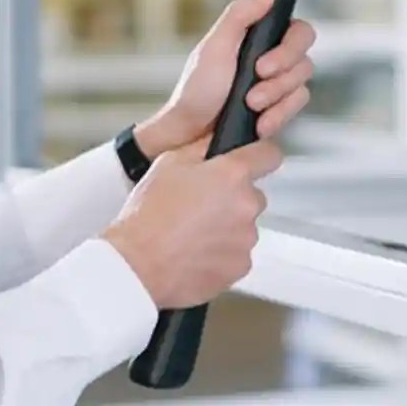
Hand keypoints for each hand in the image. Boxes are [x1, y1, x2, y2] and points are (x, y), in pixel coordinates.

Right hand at [102, 136, 281, 308]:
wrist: (137, 267)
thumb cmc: (148, 215)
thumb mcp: (169, 163)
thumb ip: (203, 147)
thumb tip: (221, 138)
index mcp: (232, 174)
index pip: (269, 155)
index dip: (259, 156)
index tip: (251, 161)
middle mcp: (247, 204)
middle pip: (253, 195)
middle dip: (233, 198)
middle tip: (201, 206)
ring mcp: (246, 238)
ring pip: (245, 226)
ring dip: (227, 227)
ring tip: (192, 233)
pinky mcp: (241, 265)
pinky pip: (238, 254)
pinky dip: (222, 254)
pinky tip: (196, 252)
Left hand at [134, 0, 316, 158]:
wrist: (190, 135)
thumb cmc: (196, 90)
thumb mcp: (214, 47)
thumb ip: (240, 14)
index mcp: (258, 38)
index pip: (300, 31)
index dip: (290, 49)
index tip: (262, 65)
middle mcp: (272, 58)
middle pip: (305, 60)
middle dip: (280, 81)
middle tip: (252, 93)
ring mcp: (276, 86)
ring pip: (302, 87)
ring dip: (276, 100)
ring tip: (250, 107)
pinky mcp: (278, 110)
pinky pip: (296, 110)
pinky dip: (278, 117)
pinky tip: (259, 124)